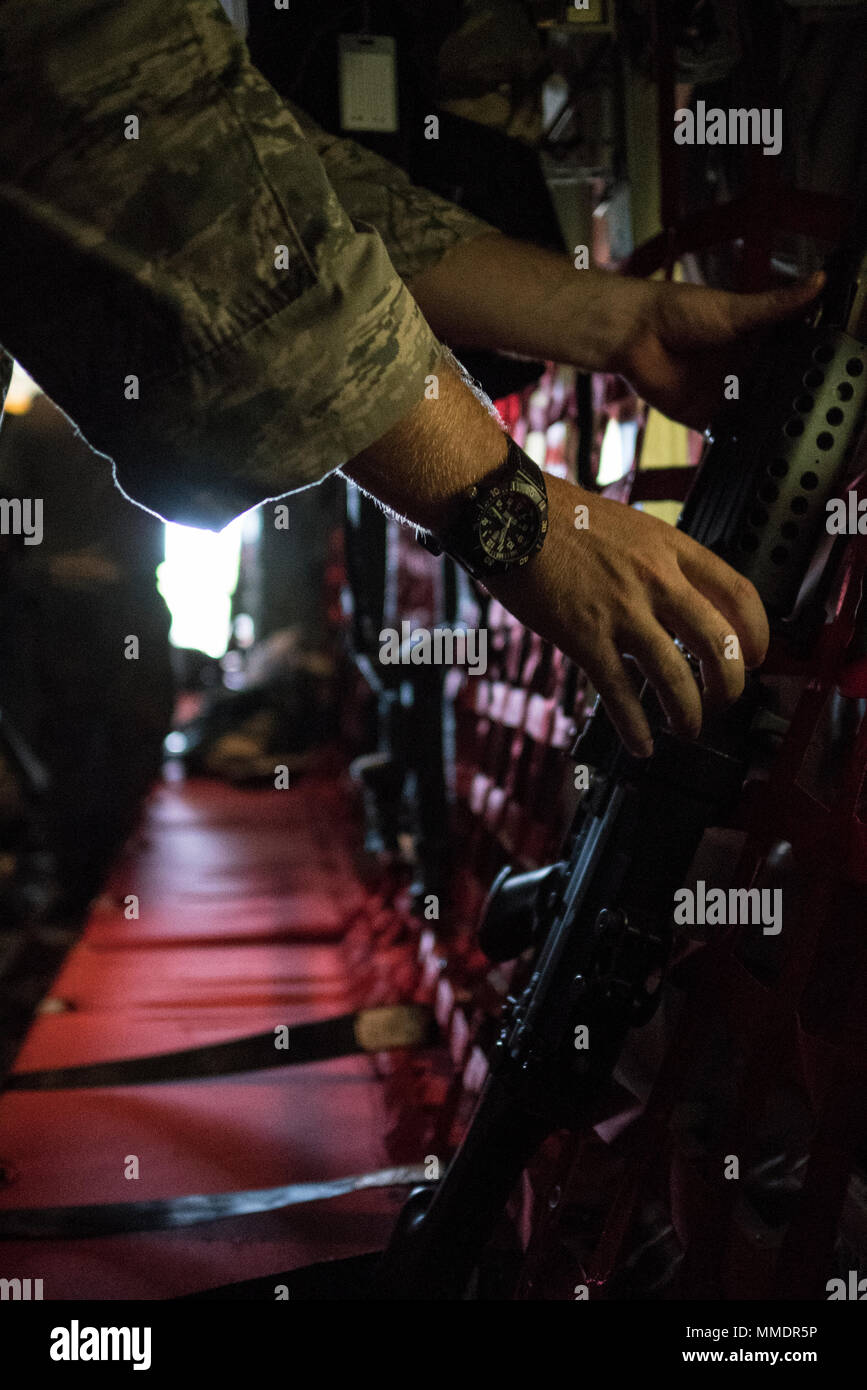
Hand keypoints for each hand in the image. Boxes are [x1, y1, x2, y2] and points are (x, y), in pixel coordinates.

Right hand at [485, 474, 768, 756]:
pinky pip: (620, 692)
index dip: (758, 633)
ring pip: (676, 676)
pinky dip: (635, 727)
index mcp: (669, 548)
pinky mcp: (584, 637)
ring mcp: (621, 610)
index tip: (758, 655)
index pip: (739, 593)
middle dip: (731, 684)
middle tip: (725, 700)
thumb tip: (674, 597)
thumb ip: (655, 560)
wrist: (507, 512)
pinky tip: (640, 743)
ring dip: (688, 713)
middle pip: (719, 642)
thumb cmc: (556, 515)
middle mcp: (655, 579)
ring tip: (687, 729)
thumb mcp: (627, 526)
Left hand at [611, 272, 824, 430]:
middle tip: (808, 410)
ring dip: (765, 424)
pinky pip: (723, 434)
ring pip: (751, 416)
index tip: (825, 375)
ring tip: (787, 431)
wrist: (635, 334)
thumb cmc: (678, 311)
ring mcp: (721, 394)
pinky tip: (753, 445)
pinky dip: (736, 441)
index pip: (786, 358)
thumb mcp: (738, 309)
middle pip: (771, 391)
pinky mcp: (701, 416)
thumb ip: (778, 306)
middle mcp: (738, 370)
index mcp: (750, 342)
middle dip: (784, 401)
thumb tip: (819, 281)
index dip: (803, 367)